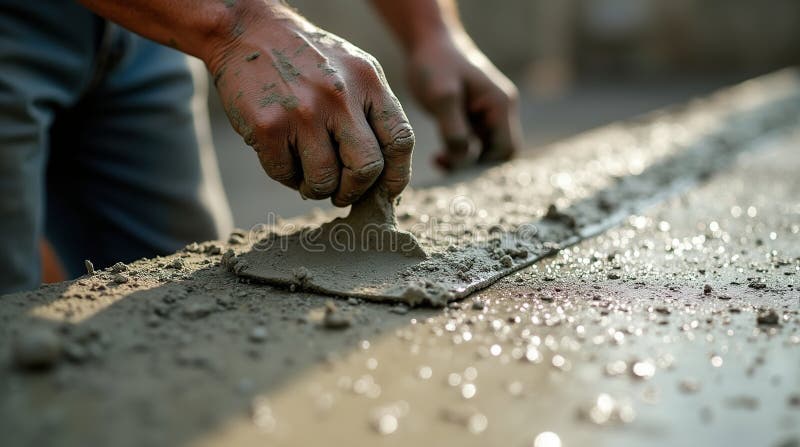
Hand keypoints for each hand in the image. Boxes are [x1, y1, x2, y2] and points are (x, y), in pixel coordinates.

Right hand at [205, 2, 413, 205]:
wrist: (246, 32)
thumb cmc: (305, 60)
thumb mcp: (352, 70)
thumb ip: (373, 112)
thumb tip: (386, 176)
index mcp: (368, 81)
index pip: (400, 140)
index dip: (396, 176)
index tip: (385, 192)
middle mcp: (340, 96)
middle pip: (366, 168)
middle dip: (354, 190)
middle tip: (341, 191)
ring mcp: (303, 112)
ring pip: (324, 180)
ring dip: (318, 188)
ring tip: (309, 175)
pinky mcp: (268, 127)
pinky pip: (286, 175)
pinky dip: (287, 177)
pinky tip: (284, 157)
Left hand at [406, 30, 522, 169]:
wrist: (426, 43)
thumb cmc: (435, 64)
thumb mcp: (442, 96)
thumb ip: (454, 129)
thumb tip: (464, 159)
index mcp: (500, 105)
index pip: (506, 149)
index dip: (485, 163)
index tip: (458, 164)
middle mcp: (500, 111)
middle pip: (497, 153)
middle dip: (473, 163)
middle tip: (444, 163)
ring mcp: (487, 115)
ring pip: (484, 151)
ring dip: (463, 159)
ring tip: (438, 159)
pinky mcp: (473, 118)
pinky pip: (472, 145)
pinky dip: (457, 152)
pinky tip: (438, 156)